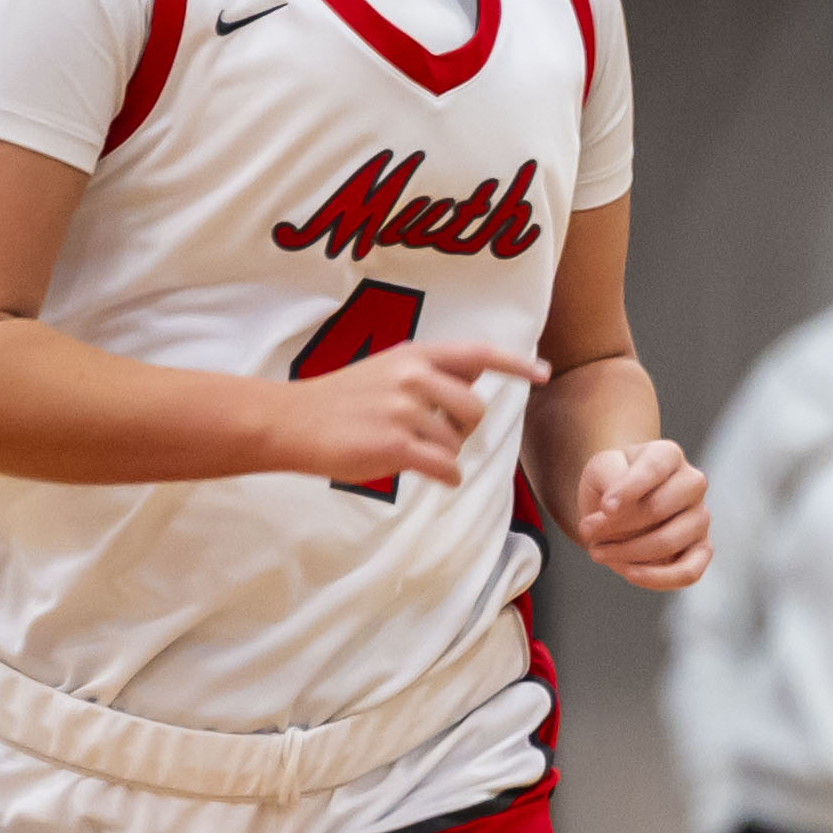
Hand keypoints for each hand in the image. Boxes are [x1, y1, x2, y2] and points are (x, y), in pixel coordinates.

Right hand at [278, 340, 545, 489]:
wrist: (290, 421)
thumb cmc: (338, 400)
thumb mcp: (385, 368)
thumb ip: (427, 372)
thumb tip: (471, 379)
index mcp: (414, 356)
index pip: (477, 354)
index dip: (515, 364)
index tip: (543, 373)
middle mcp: (413, 377)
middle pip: (475, 410)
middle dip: (464, 430)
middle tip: (436, 437)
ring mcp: (403, 411)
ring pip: (456, 444)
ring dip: (443, 455)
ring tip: (412, 452)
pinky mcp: (395, 446)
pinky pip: (445, 468)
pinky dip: (446, 477)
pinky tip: (435, 477)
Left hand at [572, 438, 711, 590]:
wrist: (620, 501)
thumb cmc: (612, 481)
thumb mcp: (600, 468)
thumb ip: (609, 478)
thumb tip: (615, 511)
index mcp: (668, 455)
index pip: (653, 470)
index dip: (628, 490)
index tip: (604, 508)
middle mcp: (692, 483)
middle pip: (658, 509)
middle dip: (616, 526)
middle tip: (587, 531)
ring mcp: (700, 517)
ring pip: (668, 542)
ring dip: (626, 553)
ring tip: (598, 552)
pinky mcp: (702, 549)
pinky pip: (688, 572)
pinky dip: (657, 578)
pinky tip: (629, 573)